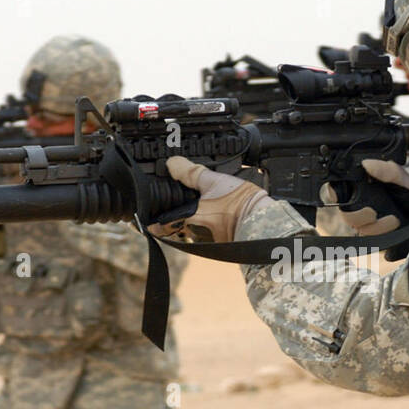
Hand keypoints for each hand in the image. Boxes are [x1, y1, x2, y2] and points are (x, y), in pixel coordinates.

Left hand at [147, 157, 267, 242]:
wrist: (265, 222)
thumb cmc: (240, 205)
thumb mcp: (214, 181)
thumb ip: (190, 173)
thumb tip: (172, 164)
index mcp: (188, 220)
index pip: (160, 226)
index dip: (150, 222)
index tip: (143, 219)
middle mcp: (195, 234)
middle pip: (177, 227)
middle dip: (178, 217)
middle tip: (182, 203)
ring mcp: (208, 241)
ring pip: (194, 231)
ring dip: (196, 221)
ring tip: (206, 206)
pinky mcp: (222, 244)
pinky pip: (209, 233)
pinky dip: (211, 224)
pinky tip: (219, 213)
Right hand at [320, 159, 408, 235]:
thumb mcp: (403, 178)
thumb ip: (387, 171)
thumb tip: (366, 164)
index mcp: (363, 188)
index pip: (337, 191)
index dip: (335, 194)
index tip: (343, 196)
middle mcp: (362, 206)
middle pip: (345, 214)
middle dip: (358, 216)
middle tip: (373, 212)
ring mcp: (369, 223)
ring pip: (358, 230)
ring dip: (375, 227)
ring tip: (394, 219)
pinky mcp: (379, 238)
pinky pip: (372, 242)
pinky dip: (382, 236)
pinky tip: (395, 227)